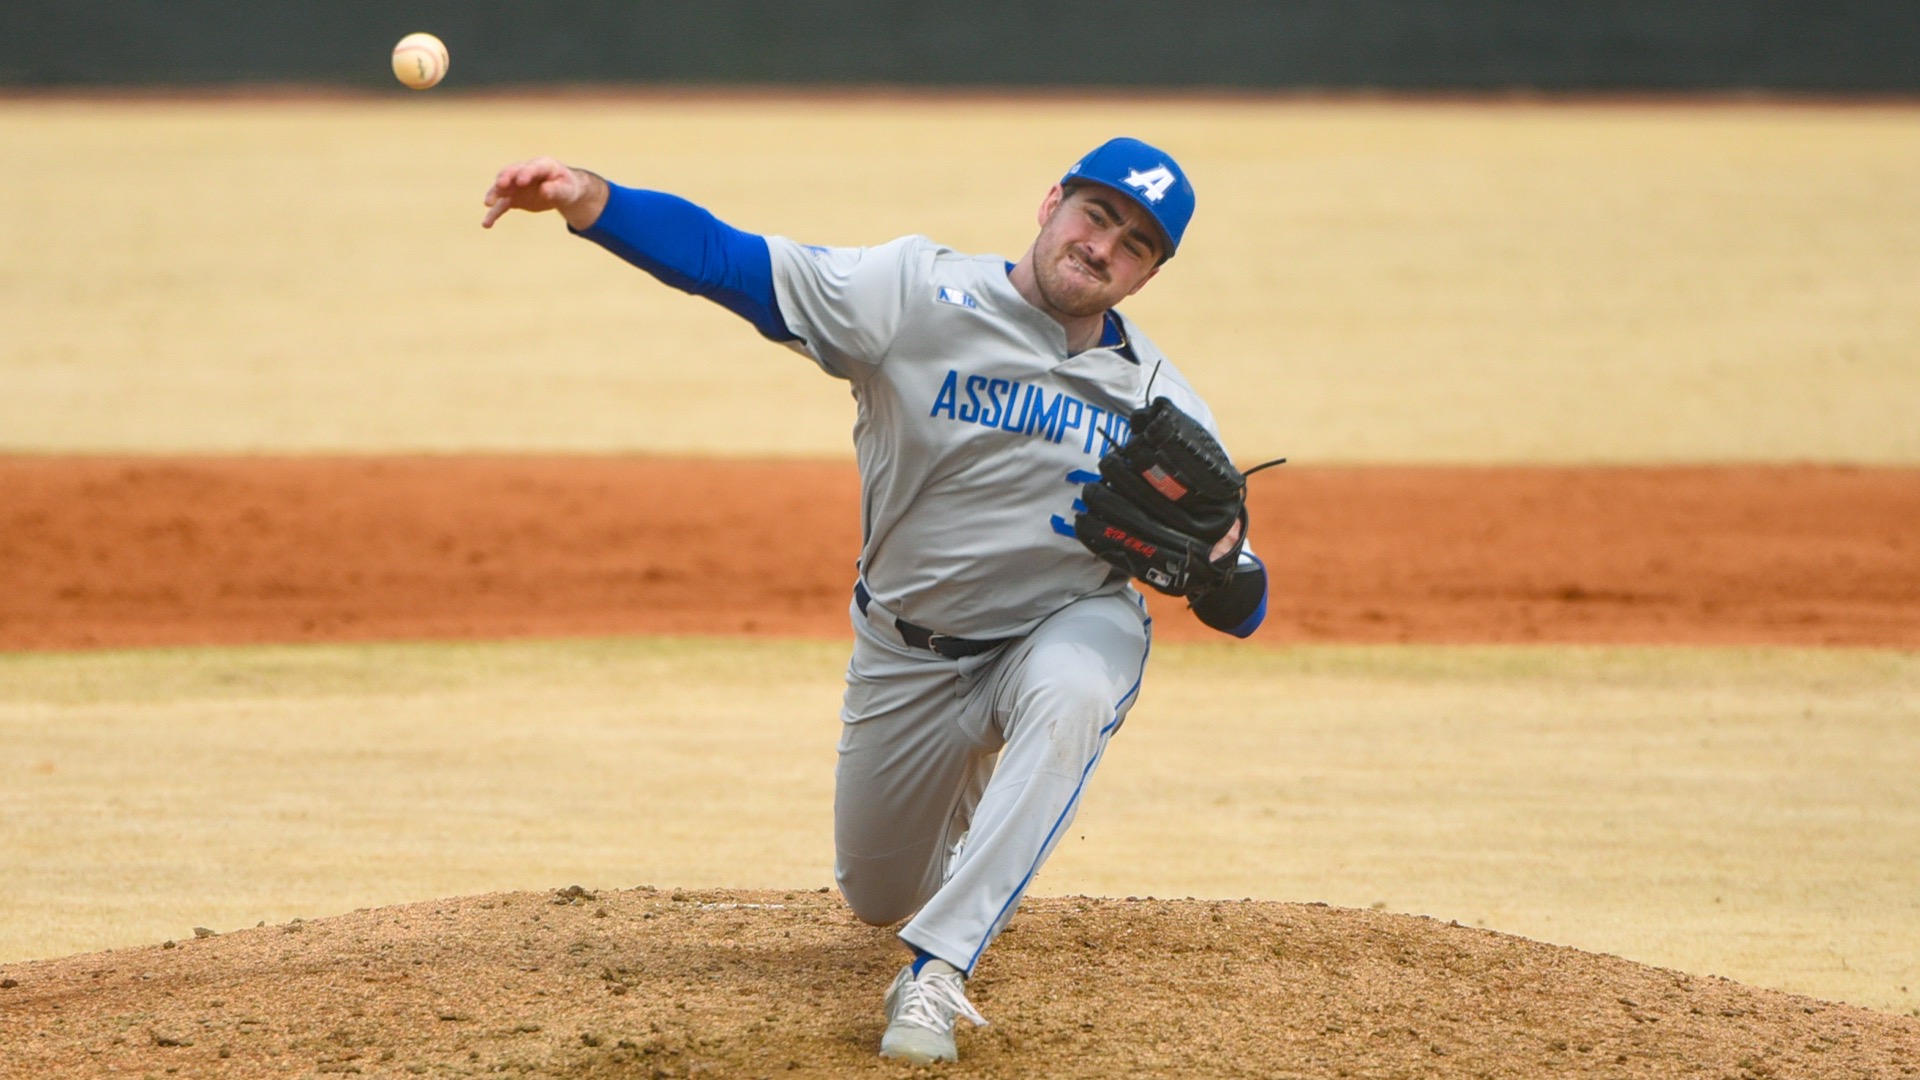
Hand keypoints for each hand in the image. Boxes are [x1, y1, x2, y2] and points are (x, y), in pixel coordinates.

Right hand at [481, 157, 608, 230]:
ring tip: (488, 204)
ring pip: (502, 188)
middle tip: (500, 185)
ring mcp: (516, 185)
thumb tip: (544, 191)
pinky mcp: (513, 198)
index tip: (521, 181)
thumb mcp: (567, 189)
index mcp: (542, 165)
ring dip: (494, 194)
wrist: (562, 192)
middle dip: (505, 178)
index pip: (532, 167)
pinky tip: (486, 224)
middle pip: (512, 172)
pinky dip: (494, 214)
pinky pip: (502, 205)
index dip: (526, 173)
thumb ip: (556, 190)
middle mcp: (525, 172)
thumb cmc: (567, 187)